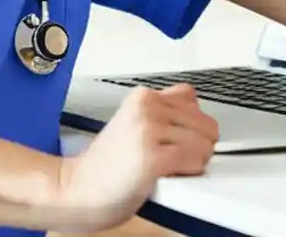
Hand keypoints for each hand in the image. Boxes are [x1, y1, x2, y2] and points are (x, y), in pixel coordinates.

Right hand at [52, 84, 217, 233]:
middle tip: (171, 157)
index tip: (174, 139)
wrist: (79, 189)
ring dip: (194, 162)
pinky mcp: (153, 157)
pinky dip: (189, 174)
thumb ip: (165, 112)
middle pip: (206, 124)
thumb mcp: (134, 123)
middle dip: (197, 145)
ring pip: (205, 144)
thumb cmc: (106, 165)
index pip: (193, 101)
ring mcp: (150, 130)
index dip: (189, 126)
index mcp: (143, 97)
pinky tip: (167, 176)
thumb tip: (198, 111)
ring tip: (167, 167)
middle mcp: (147, 108)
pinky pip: (196, 162)